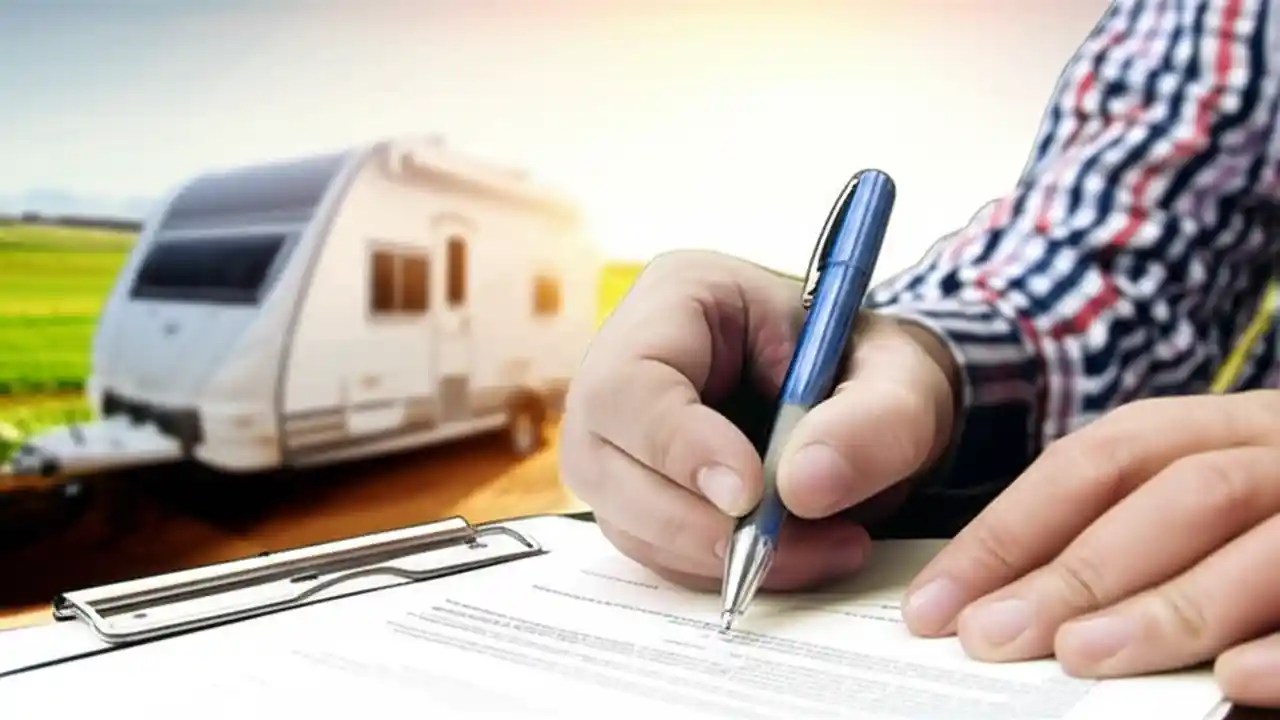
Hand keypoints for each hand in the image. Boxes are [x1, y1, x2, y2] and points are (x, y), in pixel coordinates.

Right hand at [558, 250, 958, 591]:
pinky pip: (652, 549)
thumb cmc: (870, 367)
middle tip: (785, 545)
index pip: (634, 382)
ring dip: (714, 555)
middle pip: (604, 457)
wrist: (869, 400)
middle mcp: (623, 364)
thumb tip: (802, 488)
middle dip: (695, 521)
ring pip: (623, 516)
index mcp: (677, 298)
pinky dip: (718, 569)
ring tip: (819, 551)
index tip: (751, 495)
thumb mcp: (901, 376)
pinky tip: (792, 557)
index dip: (680, 447)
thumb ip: (872, 420)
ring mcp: (618, 433)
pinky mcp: (634, 491)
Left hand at [901, 391, 1279, 707]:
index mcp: (1223, 430)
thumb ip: (1131, 552)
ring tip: (1086, 658)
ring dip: (1170, 602)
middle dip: (1076, 566)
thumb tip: (1012, 614)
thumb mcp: (1206, 518)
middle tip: (994, 638)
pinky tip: (1234, 684)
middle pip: (1177, 491)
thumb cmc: (1269, 529)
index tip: (937, 605)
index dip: (1010, 528)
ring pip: (1258, 537)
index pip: (1098, 462)